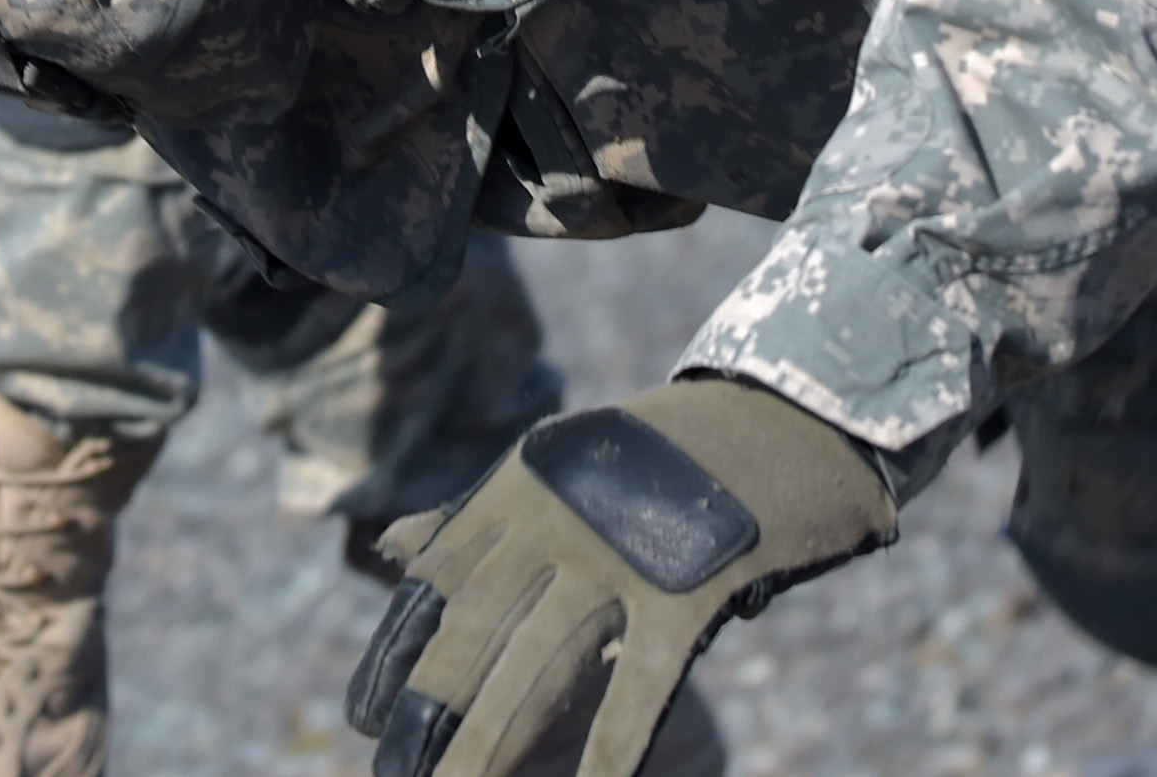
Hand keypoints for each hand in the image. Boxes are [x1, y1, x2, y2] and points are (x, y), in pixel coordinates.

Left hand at [347, 378, 895, 776]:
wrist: (788, 416)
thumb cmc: (667, 457)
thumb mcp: (564, 468)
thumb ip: (480, 518)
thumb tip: (397, 552)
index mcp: (522, 484)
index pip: (441, 581)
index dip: (401, 656)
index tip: (368, 722)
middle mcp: (559, 516)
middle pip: (478, 633)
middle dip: (435, 715)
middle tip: (397, 774)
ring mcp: (623, 554)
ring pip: (541, 665)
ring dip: (493, 744)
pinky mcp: (690, 593)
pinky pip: (641, 686)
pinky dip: (613, 748)